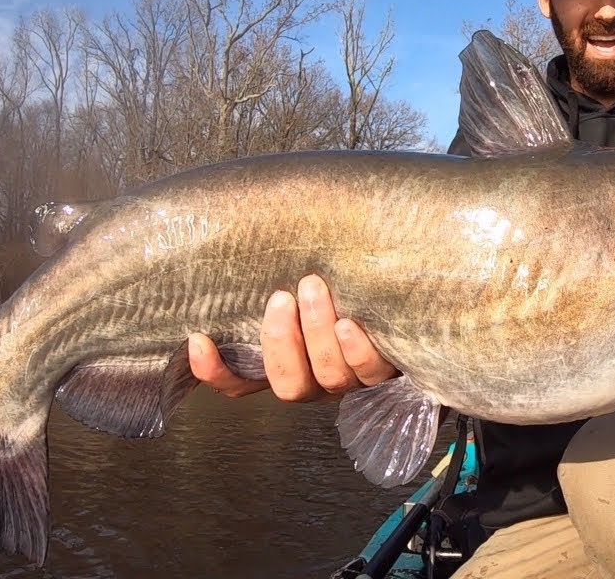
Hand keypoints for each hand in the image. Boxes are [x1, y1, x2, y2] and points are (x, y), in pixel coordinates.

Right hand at [188, 274, 399, 400]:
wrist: (414, 283)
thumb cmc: (344, 273)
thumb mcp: (305, 272)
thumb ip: (276, 271)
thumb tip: (241, 229)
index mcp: (289, 364)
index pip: (241, 384)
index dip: (217, 372)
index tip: (200, 339)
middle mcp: (319, 379)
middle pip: (290, 385)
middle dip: (281, 341)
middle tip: (282, 296)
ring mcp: (356, 378)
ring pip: (329, 378)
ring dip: (317, 333)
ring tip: (315, 287)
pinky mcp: (392, 370)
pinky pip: (371, 372)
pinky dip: (357, 350)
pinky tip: (350, 323)